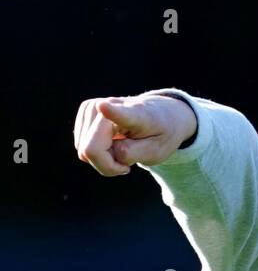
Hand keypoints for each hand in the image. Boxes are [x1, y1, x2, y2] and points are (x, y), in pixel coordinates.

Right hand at [73, 94, 196, 175]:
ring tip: (123, 150)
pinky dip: (98, 154)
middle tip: (128, 165)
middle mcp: (110, 105)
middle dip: (108, 165)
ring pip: (84, 151)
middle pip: (91, 149)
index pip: (119, 113)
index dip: (111, 112)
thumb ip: (133, 153)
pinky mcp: (86, 111)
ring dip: (104, 160)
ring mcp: (93, 106)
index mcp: (136, 114)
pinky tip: (113, 145)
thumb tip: (112, 150)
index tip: (103, 106)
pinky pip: (83, 148)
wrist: (161, 114)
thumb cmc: (160, 134)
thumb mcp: (157, 151)